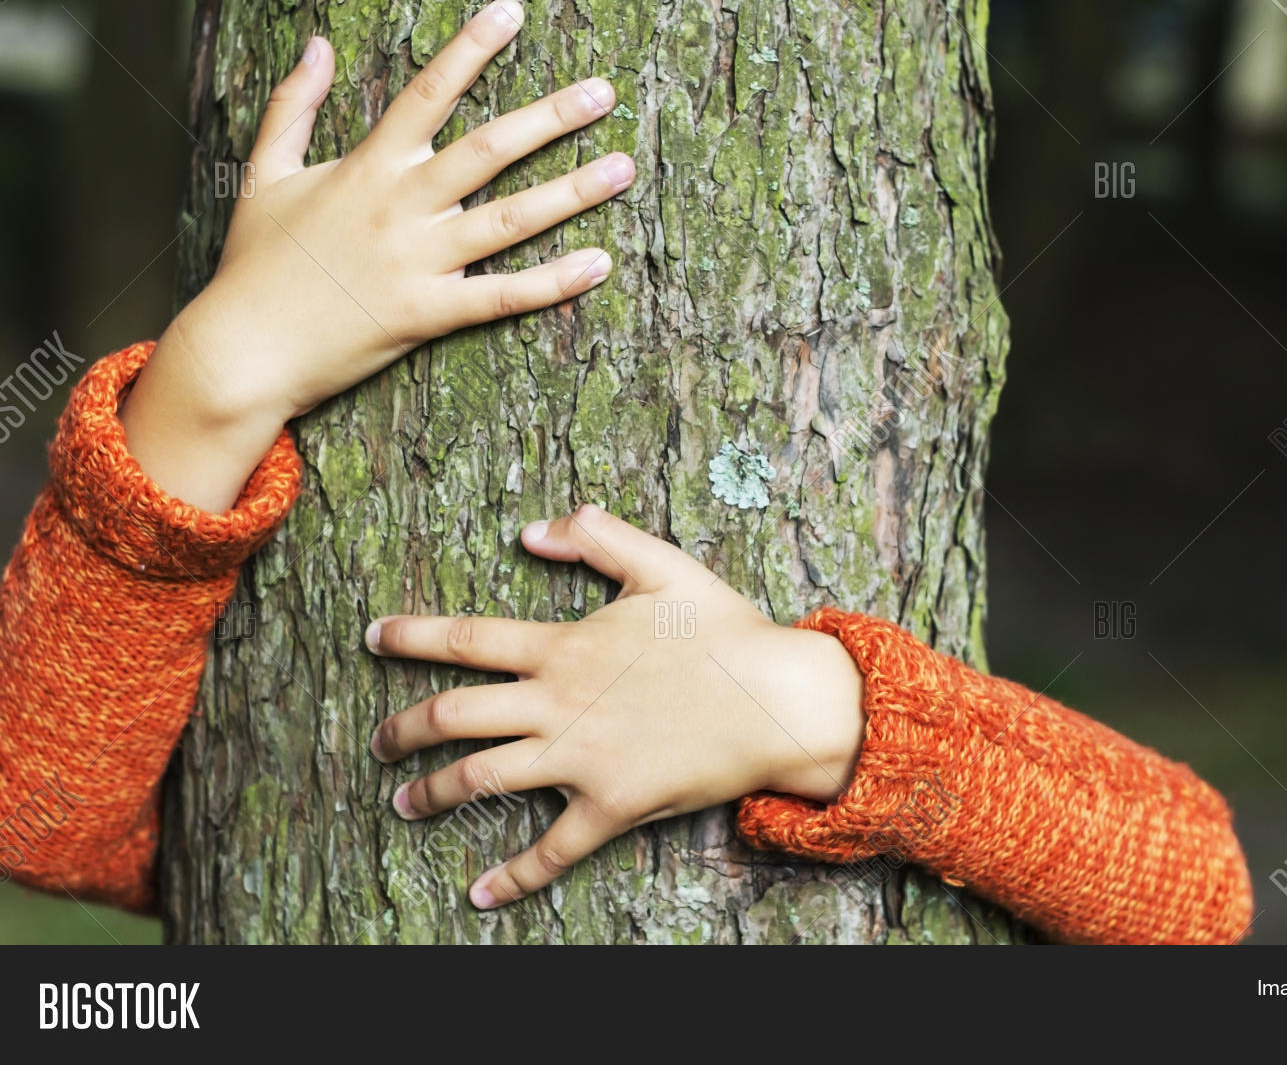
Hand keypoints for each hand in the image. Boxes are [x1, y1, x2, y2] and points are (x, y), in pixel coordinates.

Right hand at [121, 0, 634, 510]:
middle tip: (603, 92)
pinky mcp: (428, 315)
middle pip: (490, 149)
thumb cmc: (255, 264)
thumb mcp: (265, 173)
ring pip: (510, 219)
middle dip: (551, 116)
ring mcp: (418, 262)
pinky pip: (502, 296)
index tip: (512, 13)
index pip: (429, 92)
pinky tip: (599, 264)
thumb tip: (317, 44)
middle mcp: (401, 207)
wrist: (243, 349)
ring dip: (572, 192)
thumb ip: (294, 105)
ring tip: (624, 167)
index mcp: (368, 167)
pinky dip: (553, 283)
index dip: (472, 48)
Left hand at [364, 505, 866, 908]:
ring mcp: (580, 758)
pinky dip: (512, 876)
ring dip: (432, 793)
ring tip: (402, 802)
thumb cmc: (725, 630)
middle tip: (378, 742)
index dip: (411, 636)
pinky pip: (552, 849)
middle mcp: (557, 703)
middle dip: (401, 730)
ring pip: (481, 779)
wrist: (777, 698)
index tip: (373, 636)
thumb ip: (596, 537)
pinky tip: (480, 894)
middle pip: (453, 715)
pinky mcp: (611, 805)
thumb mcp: (663, 564)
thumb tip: (532, 529)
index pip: (467, 639)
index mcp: (564, 646)